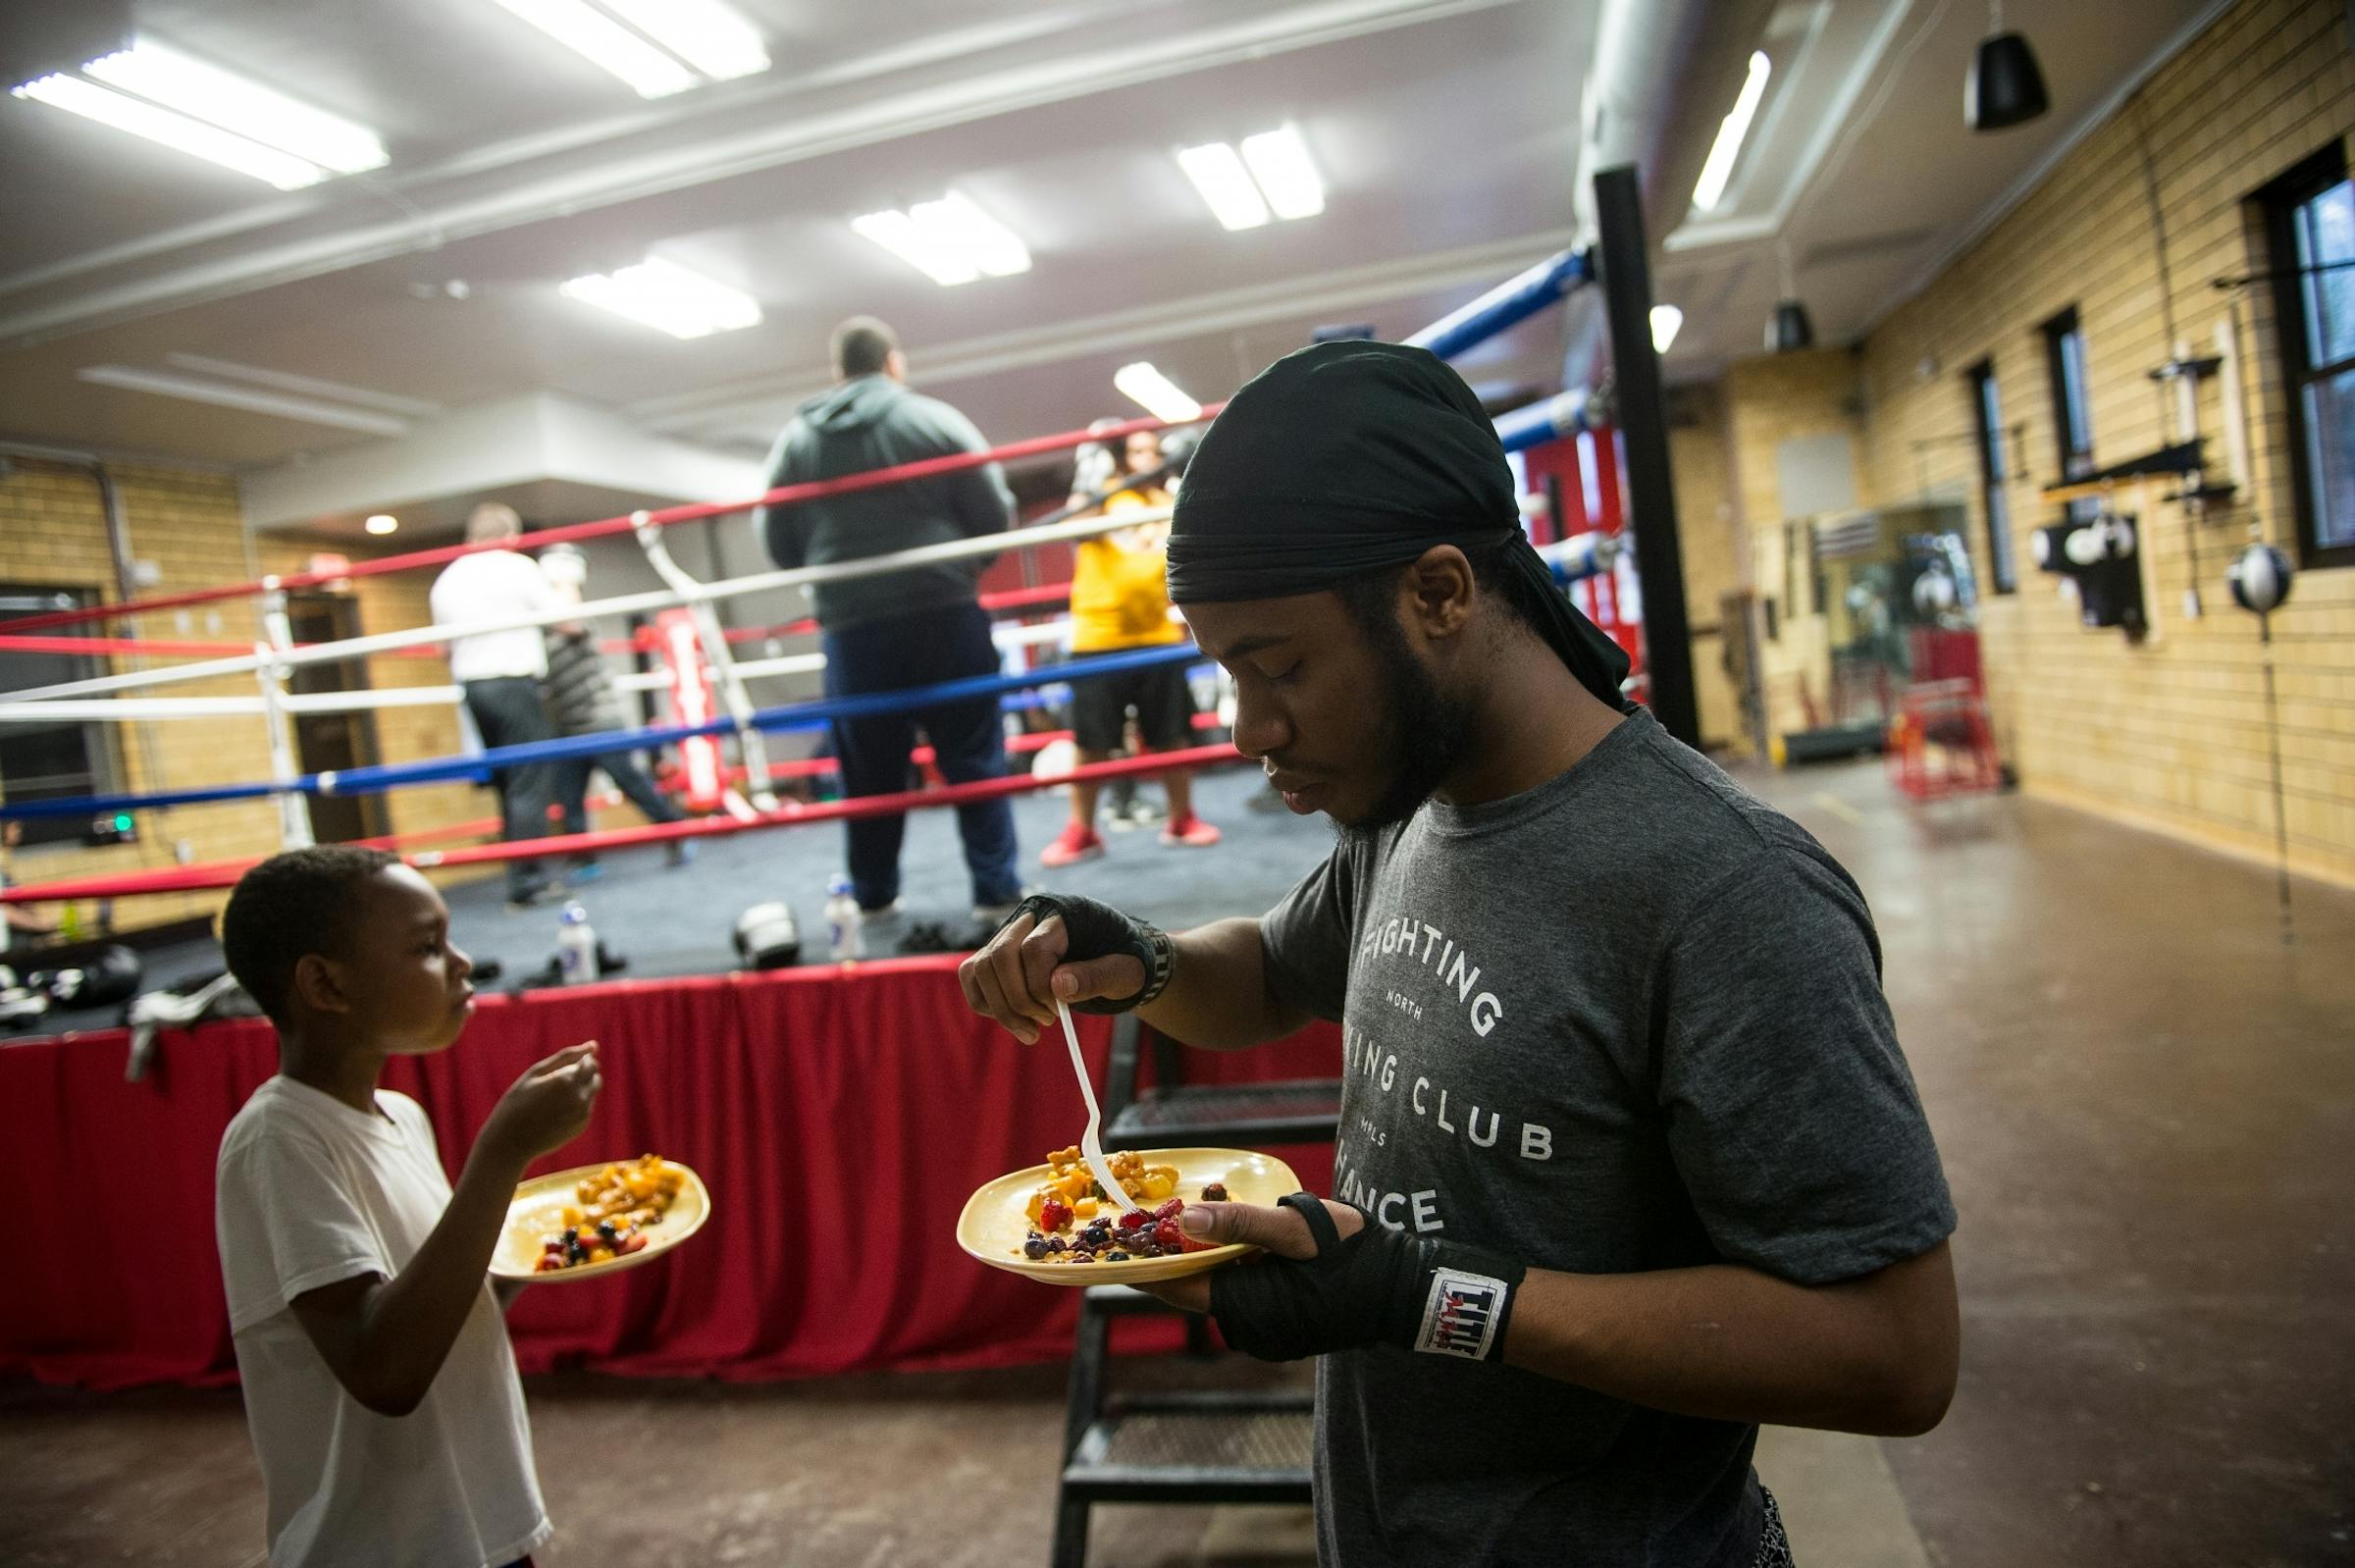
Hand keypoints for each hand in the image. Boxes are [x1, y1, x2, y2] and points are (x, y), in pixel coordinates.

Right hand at [478, 1042, 601, 1166]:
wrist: (510, 1142)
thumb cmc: (518, 1102)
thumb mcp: (536, 1073)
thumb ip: (566, 1056)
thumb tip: (594, 1045)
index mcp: (566, 1081)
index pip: (591, 1064)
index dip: (580, 1062)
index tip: (563, 1066)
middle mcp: (579, 1098)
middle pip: (596, 1078)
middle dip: (583, 1075)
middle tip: (558, 1081)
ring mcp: (582, 1114)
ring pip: (592, 1093)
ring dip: (580, 1089)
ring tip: (553, 1098)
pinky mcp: (581, 1126)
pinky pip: (585, 1108)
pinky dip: (575, 1105)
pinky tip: (554, 1112)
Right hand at [958, 912, 1143, 1043]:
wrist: (1114, 956)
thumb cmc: (1122, 961)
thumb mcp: (1124, 971)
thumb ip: (1096, 976)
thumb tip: (1058, 985)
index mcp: (1063, 914)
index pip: (1034, 949)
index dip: (1040, 987)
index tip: (1058, 1012)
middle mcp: (1029, 918)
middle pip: (999, 956)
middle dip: (1017, 1000)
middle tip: (1044, 1024)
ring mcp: (1009, 935)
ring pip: (981, 968)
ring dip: (1000, 1008)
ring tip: (1031, 1031)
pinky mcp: (997, 953)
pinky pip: (973, 975)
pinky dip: (985, 1003)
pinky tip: (1014, 1021)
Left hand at [1137, 1197, 1365, 1311]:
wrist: (1402, 1289)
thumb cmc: (1351, 1255)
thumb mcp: (1294, 1229)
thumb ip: (1239, 1224)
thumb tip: (1184, 1220)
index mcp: (1245, 1307)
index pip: (1176, 1287)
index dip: (1145, 1263)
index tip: (1119, 1240)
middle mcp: (1250, 1329)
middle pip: (1193, 1289)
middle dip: (1173, 1255)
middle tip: (1151, 1217)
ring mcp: (1266, 1332)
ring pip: (1217, 1290)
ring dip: (1203, 1259)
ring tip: (1185, 1220)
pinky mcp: (1281, 1325)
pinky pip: (1241, 1294)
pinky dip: (1229, 1268)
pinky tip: (1231, 1238)